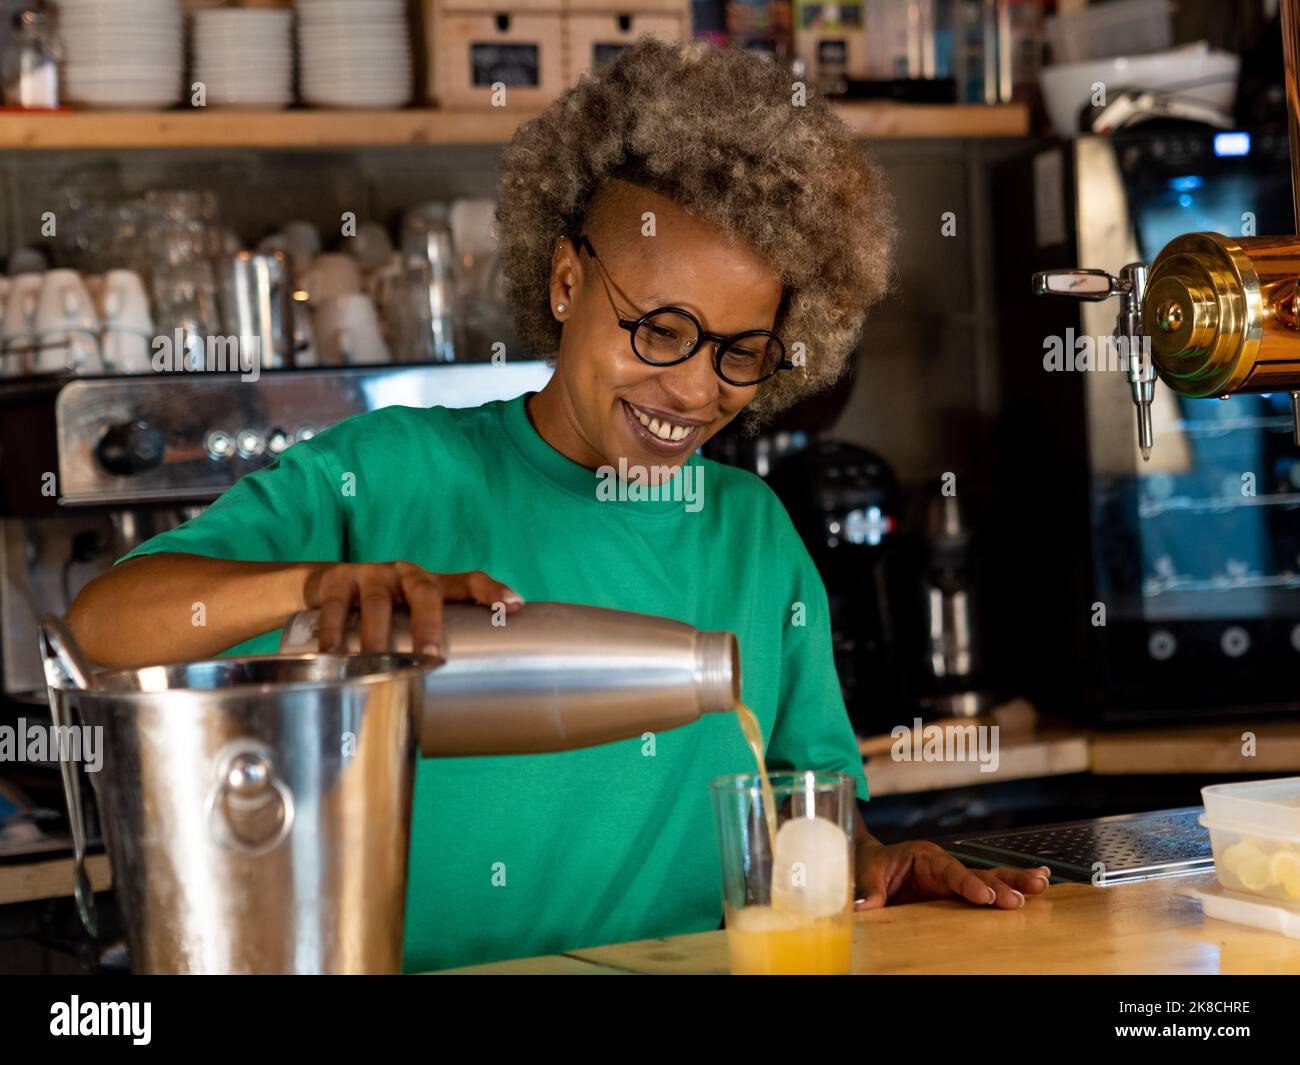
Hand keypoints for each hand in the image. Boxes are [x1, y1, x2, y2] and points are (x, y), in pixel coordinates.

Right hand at [304, 563, 523, 654]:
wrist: (329, 585)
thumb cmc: (386, 612)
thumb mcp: (413, 619)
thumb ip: (434, 647)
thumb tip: (461, 711)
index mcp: (434, 584)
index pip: (470, 580)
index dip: (492, 590)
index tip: (513, 606)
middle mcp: (407, 575)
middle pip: (424, 593)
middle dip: (429, 624)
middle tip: (430, 657)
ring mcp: (372, 575)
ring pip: (378, 602)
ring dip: (378, 634)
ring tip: (378, 662)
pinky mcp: (338, 579)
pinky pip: (336, 605)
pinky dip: (333, 631)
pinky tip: (332, 654)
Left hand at [855, 840, 1050, 910]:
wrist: (868, 865)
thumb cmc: (869, 866)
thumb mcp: (865, 875)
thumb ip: (869, 892)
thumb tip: (866, 908)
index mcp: (924, 857)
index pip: (949, 870)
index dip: (967, 884)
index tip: (985, 897)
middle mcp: (945, 866)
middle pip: (977, 874)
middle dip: (1001, 884)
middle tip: (1022, 898)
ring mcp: (954, 880)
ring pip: (989, 879)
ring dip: (1014, 883)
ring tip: (1042, 884)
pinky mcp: (958, 893)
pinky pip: (987, 890)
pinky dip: (1010, 887)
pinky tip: (1037, 884)